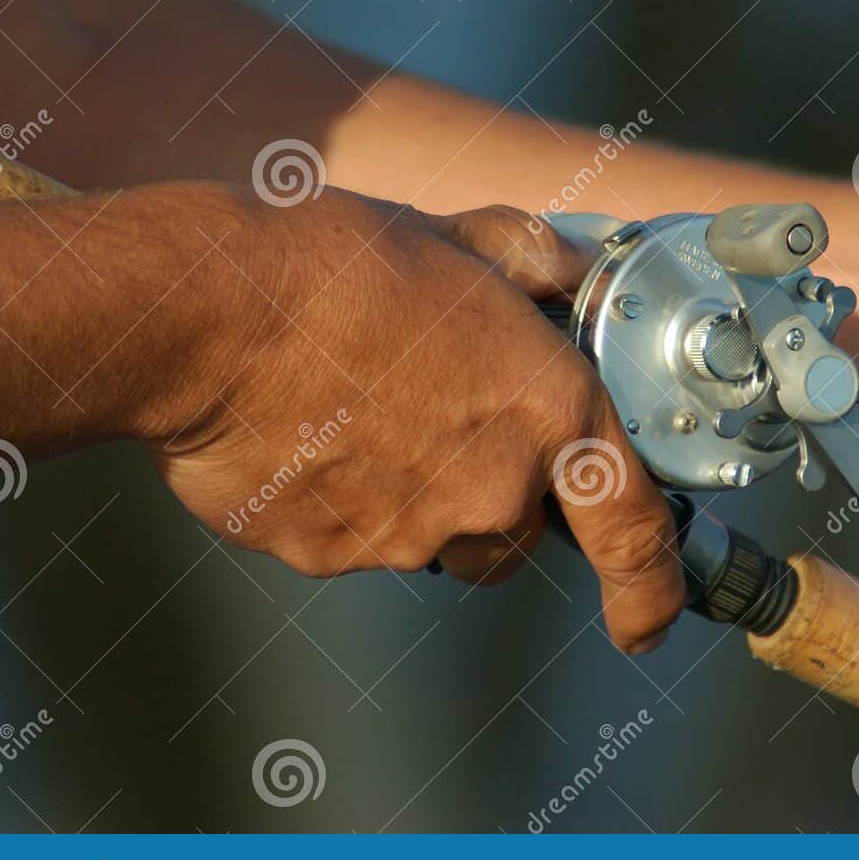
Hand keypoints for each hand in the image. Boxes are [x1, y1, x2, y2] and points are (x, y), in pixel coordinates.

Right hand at [151, 190, 682, 651]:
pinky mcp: (328, 556)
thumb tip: (570, 269)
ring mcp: (408, 534)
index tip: (646, 621)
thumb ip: (536, 262)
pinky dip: (343, 506)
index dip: (647, 589)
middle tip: (442, 420)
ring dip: (421, 502)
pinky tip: (309, 435)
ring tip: (363, 416)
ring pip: (436, 543)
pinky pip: (354, 546)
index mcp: (550, 415)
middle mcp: (493, 490)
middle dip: (497, 498)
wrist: (211, 313)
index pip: (633, 532)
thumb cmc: (340, 267)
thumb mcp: (463, 239)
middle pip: (517, 534)